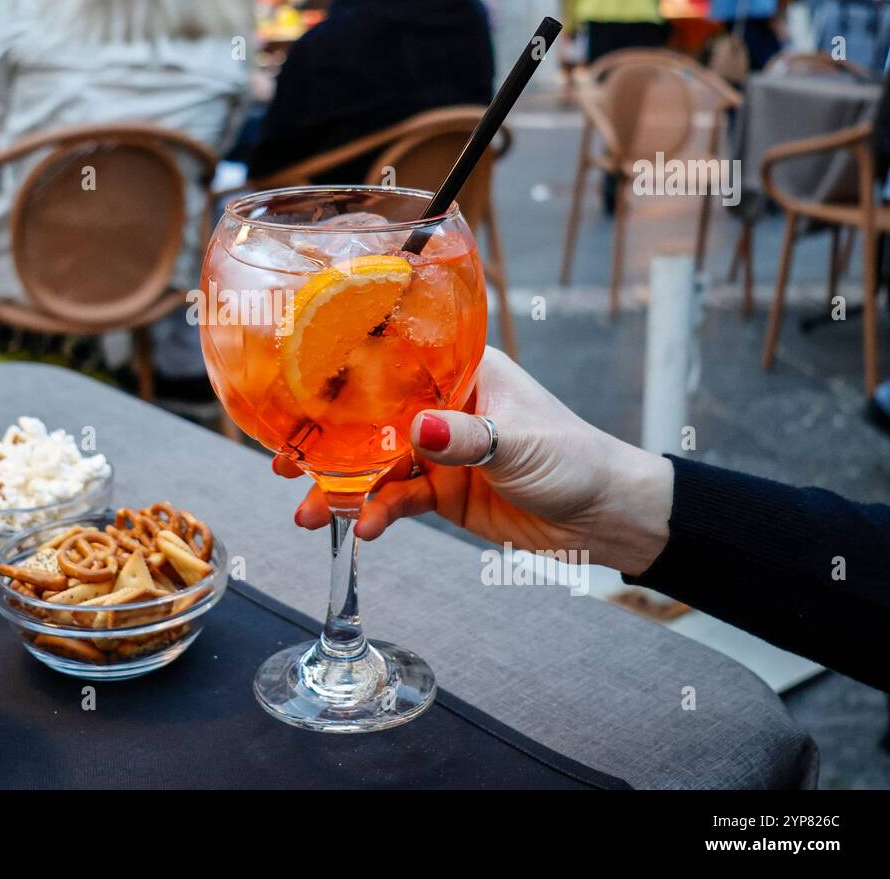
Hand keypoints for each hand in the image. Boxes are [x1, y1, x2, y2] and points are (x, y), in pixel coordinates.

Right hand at [273, 348, 673, 575]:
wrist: (604, 518)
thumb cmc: (575, 458)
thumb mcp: (521, 442)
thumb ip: (468, 438)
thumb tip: (418, 432)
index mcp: (460, 369)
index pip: (393, 360)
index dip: (343, 375)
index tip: (299, 389)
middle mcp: (442, 404)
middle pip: (370, 418)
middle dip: (328, 440)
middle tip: (284, 460)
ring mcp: (439, 450)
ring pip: (375, 464)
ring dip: (341, 488)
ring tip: (307, 513)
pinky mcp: (442, 491)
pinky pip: (396, 500)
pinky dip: (375, 513)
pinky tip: (360, 529)